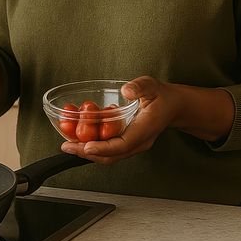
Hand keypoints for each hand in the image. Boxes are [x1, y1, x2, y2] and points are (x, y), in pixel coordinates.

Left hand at [60, 76, 176, 163]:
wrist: (172, 107)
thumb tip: (126, 91)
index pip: (123, 144)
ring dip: (87, 151)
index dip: (103, 147)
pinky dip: (92, 146)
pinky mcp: (126, 143)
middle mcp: (138, 142)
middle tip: (67, 147)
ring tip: (68, 144)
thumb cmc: (162, 96)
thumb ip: (140, 87)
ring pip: (108, 155)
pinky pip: (108, 148)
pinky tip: (78, 138)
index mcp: (145, 130)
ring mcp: (132, 145)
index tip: (86, 146)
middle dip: (88, 153)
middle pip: (111, 155)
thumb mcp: (151, 86)